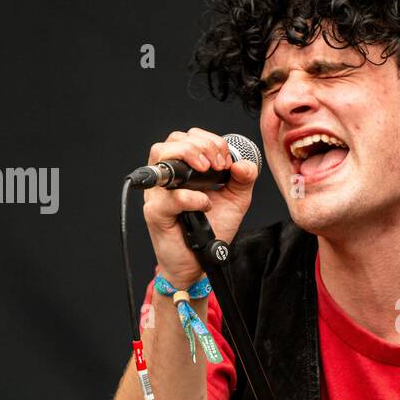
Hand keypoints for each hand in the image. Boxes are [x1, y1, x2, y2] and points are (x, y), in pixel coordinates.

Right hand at [141, 127, 257, 287]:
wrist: (200, 262)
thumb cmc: (212, 228)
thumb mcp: (235, 200)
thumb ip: (243, 179)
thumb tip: (243, 163)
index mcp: (185, 168)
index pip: (190, 137)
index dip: (210, 141)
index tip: (227, 159)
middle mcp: (168, 176)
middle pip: (174, 140)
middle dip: (202, 145)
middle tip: (220, 164)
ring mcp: (158, 192)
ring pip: (161, 155)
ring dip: (189, 156)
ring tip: (209, 171)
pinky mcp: (155, 212)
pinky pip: (168, 197)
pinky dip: (190, 197)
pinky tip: (205, 204)